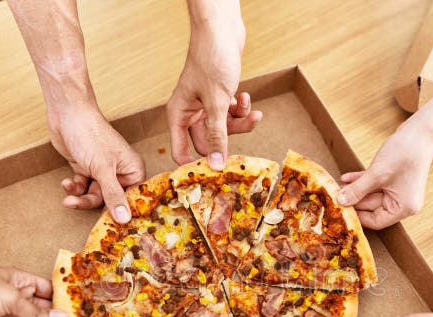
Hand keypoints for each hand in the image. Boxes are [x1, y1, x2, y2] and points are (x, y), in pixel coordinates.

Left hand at [48, 102, 144, 222]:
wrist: (67, 114)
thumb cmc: (91, 135)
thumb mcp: (103, 169)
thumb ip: (113, 195)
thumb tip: (125, 219)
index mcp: (133, 170)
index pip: (133, 199)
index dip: (124, 212)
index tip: (113, 227)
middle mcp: (120, 172)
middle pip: (110, 200)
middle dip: (92, 204)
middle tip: (78, 206)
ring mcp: (102, 171)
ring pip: (94, 196)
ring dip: (80, 197)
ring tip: (68, 197)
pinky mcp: (87, 169)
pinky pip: (83, 187)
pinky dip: (74, 187)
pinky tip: (66, 183)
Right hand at [167, 9, 260, 169]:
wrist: (222, 29)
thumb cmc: (212, 59)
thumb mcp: (217, 103)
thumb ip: (217, 136)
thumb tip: (216, 165)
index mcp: (179, 115)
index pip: (181, 151)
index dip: (197, 163)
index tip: (215, 171)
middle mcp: (190, 111)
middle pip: (209, 141)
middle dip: (228, 139)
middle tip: (243, 136)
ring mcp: (206, 104)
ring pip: (224, 128)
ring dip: (240, 122)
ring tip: (253, 113)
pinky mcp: (219, 96)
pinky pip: (231, 114)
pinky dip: (241, 108)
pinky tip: (245, 96)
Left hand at [337, 117, 432, 228]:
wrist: (419, 131)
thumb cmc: (404, 153)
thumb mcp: (376, 174)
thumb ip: (357, 190)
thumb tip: (341, 202)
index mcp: (404, 207)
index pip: (377, 221)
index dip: (358, 216)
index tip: (341, 210)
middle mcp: (403, 202)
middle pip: (372, 207)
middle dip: (354, 200)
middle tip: (335, 196)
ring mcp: (399, 190)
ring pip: (371, 194)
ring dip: (355, 189)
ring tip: (338, 185)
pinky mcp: (394, 179)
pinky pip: (374, 184)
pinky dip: (361, 181)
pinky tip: (346, 178)